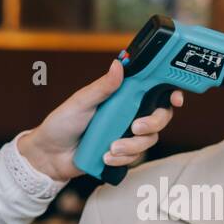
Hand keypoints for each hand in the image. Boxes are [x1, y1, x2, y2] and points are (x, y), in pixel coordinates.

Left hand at [16, 59, 184, 181]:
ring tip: (109, 148)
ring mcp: (127, 134)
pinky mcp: (123, 154)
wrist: (49, 155)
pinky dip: (122, 159)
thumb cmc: (62, 122)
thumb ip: (103, 87)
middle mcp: (129, 113)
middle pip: (159, 117)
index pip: (154, 91)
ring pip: (149, 140)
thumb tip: (118, 65)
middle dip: (152, 123)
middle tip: (135, 127)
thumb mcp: (81, 101)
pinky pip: (135, 157)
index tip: (174, 99)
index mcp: (122, 96)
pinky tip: (105, 157)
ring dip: (131, 146)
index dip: (170, 93)